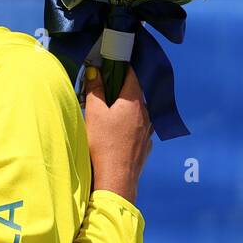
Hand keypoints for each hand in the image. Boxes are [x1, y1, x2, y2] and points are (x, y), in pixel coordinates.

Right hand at [84, 65, 151, 203]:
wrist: (116, 179)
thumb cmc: (103, 144)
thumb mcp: (94, 113)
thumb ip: (95, 89)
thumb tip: (93, 70)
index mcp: (134, 101)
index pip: (131, 74)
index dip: (121, 67)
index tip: (110, 63)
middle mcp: (146, 113)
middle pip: (134, 93)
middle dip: (120, 89)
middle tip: (104, 89)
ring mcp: (148, 130)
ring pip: (137, 112)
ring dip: (126, 108)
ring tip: (110, 112)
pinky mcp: (146, 145)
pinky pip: (138, 128)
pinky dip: (129, 124)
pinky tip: (118, 132)